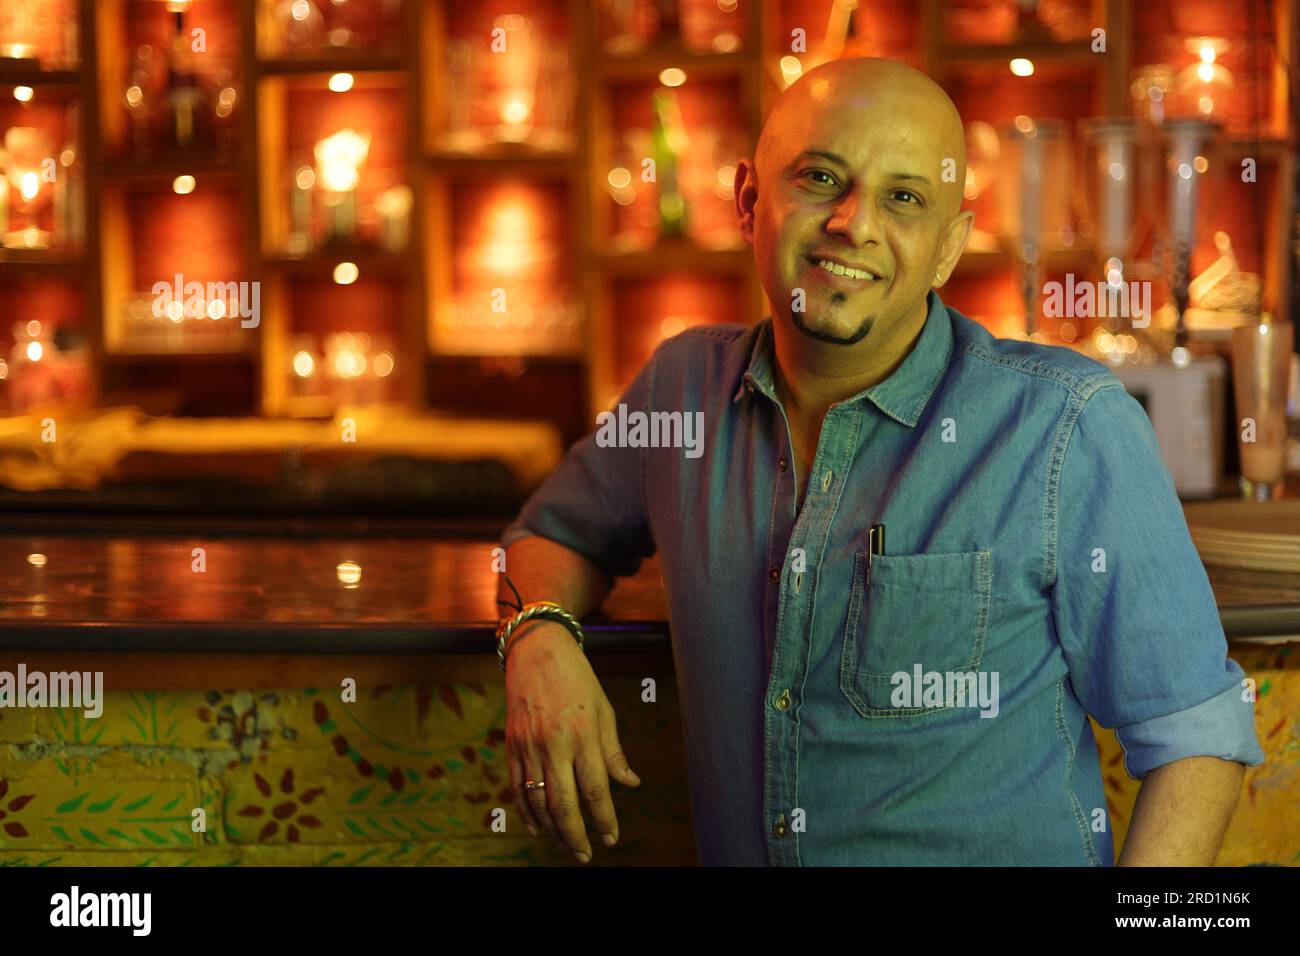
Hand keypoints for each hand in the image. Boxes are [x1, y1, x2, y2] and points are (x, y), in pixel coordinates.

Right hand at [504, 620, 640, 861]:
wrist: (537, 650)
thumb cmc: (578, 679)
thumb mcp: (604, 710)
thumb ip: (614, 752)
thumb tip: (631, 784)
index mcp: (583, 734)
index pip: (596, 789)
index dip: (604, 819)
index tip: (611, 838)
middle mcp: (554, 743)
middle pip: (563, 803)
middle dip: (575, 835)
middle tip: (584, 855)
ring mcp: (529, 745)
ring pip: (538, 800)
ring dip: (552, 829)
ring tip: (565, 845)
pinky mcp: (511, 744)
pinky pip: (517, 786)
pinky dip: (526, 811)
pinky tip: (537, 827)